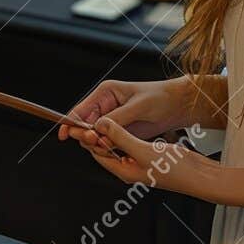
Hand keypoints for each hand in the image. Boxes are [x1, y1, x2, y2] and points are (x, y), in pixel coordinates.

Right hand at [57, 77, 192, 150]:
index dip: (70, 123)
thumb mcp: (138, 106)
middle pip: (83, 125)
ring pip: (93, 136)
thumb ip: (117, 118)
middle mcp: (105, 106)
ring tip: (109, 146)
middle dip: (84, 135)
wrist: (178, 106)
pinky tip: (113, 150)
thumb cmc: (161, 98)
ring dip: (96, 144)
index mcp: (105, 93)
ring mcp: (112, 120)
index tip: (65, 135)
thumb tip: (97, 128)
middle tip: (95, 141)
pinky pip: (106, 142)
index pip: (80, 110)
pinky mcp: (120, 131)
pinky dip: (106, 149)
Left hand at [83, 118, 210, 194]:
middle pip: (106, 150)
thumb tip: (102, 126)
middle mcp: (129, 168)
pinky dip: (124, 134)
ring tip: (104, 117)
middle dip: (98, 135)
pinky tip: (123, 123)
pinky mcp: (148, 156)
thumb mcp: (143, 150)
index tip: (84, 122)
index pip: (98, 153)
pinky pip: (130, 144)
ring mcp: (139, 163)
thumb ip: (121, 137)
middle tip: (92, 117)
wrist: (199, 175)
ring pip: (118, 145)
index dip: (90, 138)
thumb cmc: (175, 169)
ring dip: (111, 132)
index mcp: (124, 171)